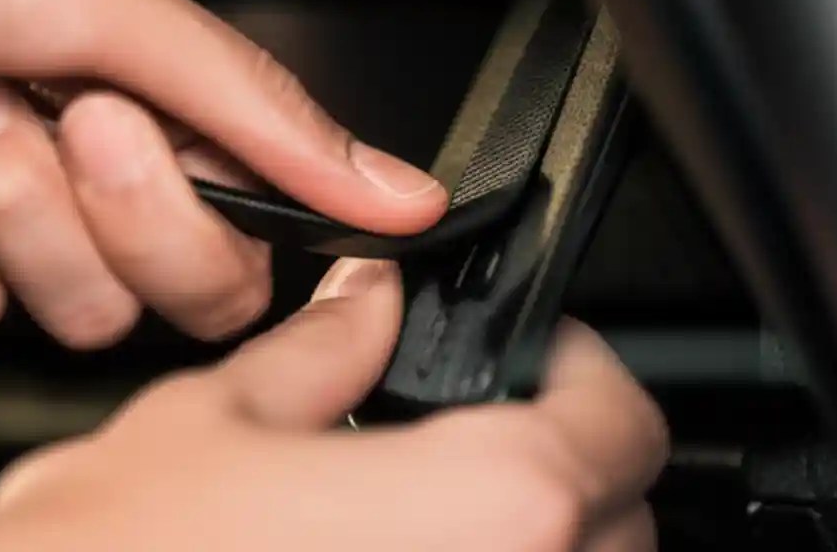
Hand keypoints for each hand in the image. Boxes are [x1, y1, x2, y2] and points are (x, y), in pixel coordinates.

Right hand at [0, 260, 666, 551]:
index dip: (586, 379)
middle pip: (616, 524)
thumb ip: (316, 355)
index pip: (622, 426)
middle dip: (563, 471)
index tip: (547, 369)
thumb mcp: (214, 425)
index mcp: (487, 506)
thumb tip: (360, 308)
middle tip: (482, 440)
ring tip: (430, 518)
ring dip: (529, 545)